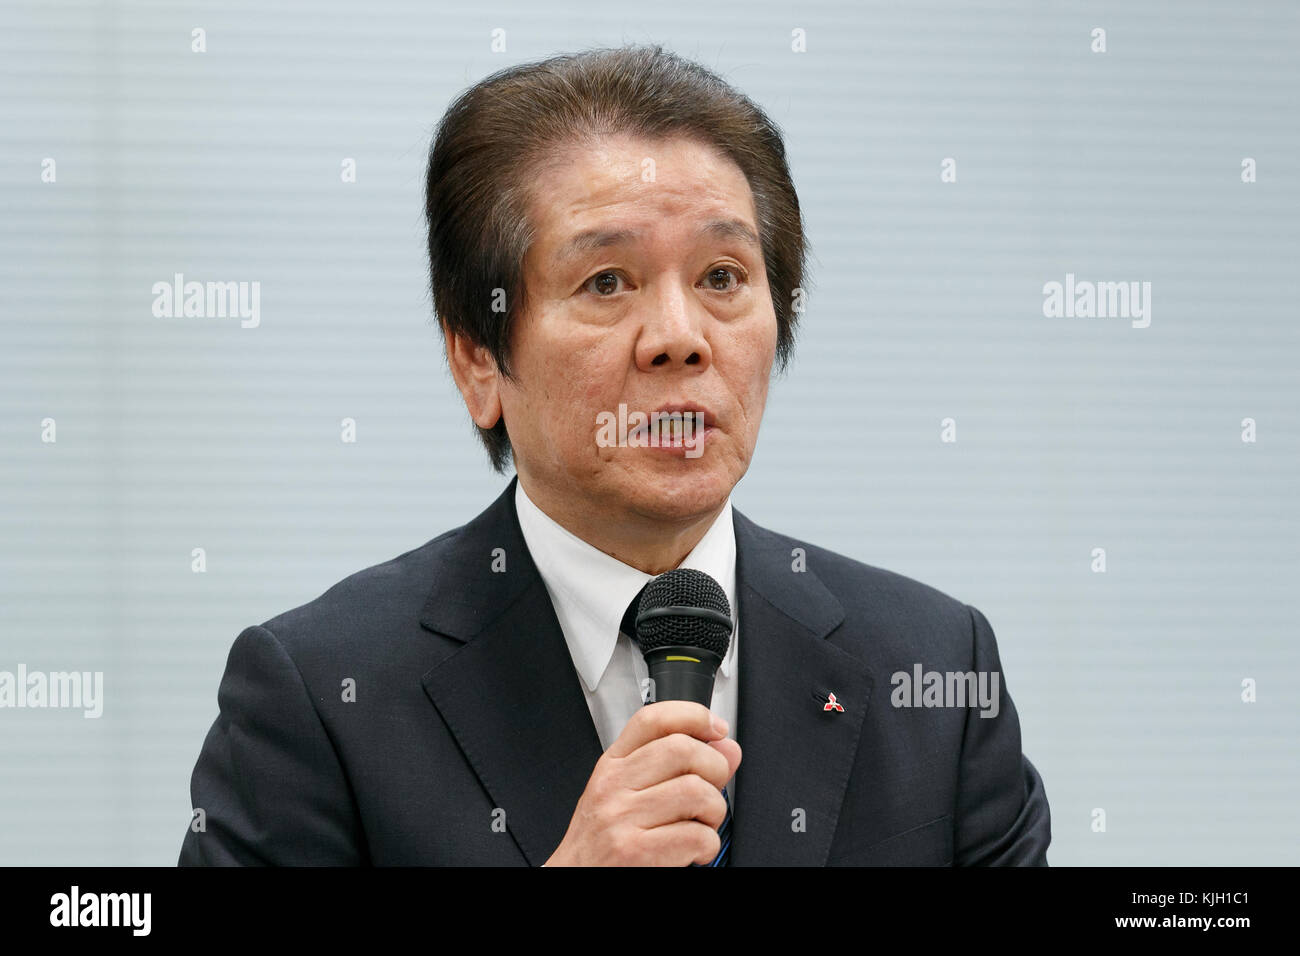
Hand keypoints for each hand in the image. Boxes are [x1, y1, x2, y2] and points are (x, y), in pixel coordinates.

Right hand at [543, 700, 740, 865]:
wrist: (575, 879)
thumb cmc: (602, 845)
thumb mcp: (628, 798)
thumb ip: (678, 770)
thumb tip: (727, 749)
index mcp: (612, 766)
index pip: (652, 719)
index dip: (693, 715)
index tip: (716, 729)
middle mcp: (613, 786)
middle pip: (682, 749)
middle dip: (714, 770)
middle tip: (710, 793)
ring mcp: (621, 817)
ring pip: (696, 792)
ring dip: (714, 813)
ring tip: (701, 826)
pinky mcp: (634, 851)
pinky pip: (696, 836)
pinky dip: (707, 846)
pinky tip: (694, 851)